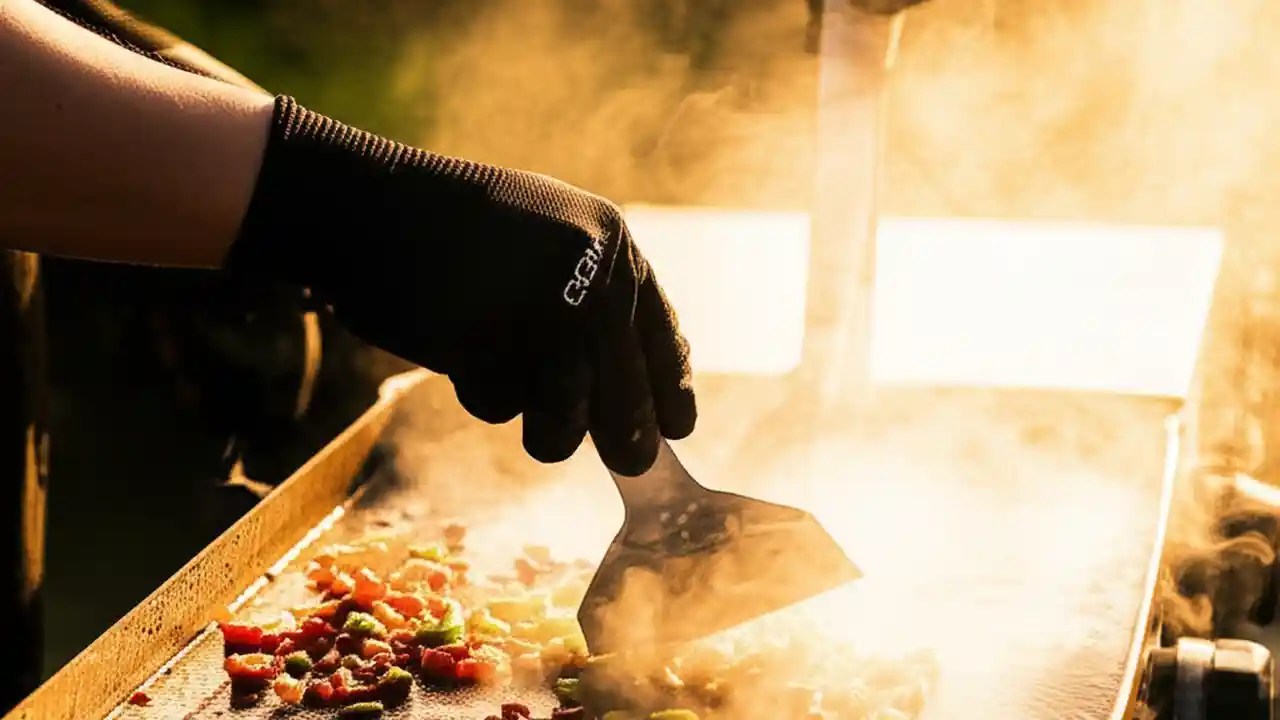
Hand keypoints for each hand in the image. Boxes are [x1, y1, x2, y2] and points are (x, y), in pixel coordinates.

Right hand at [229, 97, 695, 474]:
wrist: (371, 203)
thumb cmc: (463, 230)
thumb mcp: (555, 239)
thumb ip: (599, 299)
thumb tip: (648, 393)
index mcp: (611, 244)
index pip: (661, 336)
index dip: (672, 390)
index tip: (677, 429)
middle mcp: (587, 276)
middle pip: (626, 392)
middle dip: (627, 439)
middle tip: (629, 463)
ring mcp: (536, 310)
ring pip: (567, 415)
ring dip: (549, 427)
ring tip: (522, 396)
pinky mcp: (482, 342)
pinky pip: (499, 403)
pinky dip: (483, 394)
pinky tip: (463, 351)